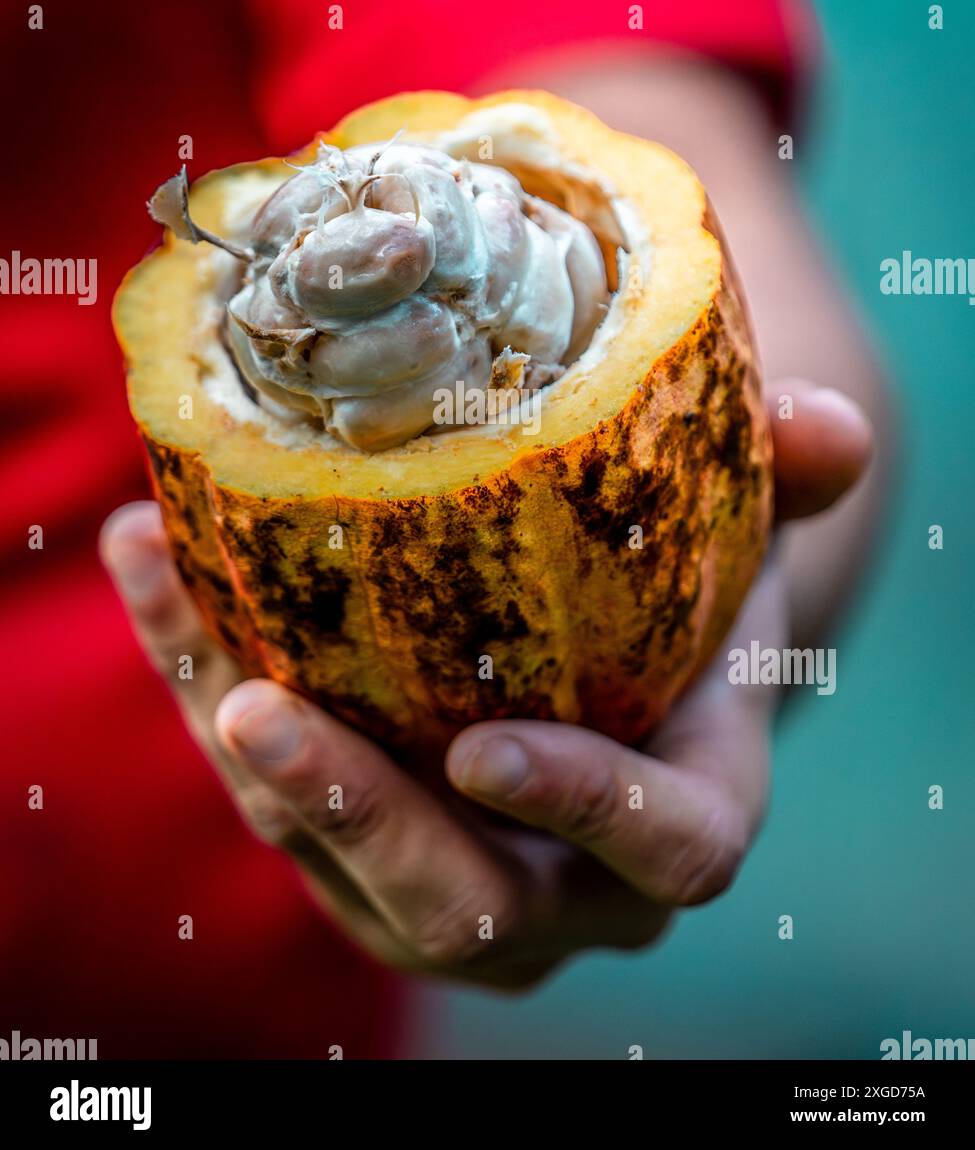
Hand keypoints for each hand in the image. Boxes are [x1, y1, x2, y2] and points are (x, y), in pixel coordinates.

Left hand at [100, 380, 870, 989]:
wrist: (607, 669)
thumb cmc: (684, 605)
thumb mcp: (736, 540)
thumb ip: (787, 485)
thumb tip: (831, 423)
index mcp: (677, 815)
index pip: (669, 851)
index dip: (588, 808)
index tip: (484, 740)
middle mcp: (559, 883)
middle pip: (460, 900)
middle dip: (356, 815)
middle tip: (258, 708)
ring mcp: (442, 879)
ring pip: (325, 852)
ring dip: (228, 723)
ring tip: (163, 574)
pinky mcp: (346, 848)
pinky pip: (259, 784)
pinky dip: (196, 670)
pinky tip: (145, 552)